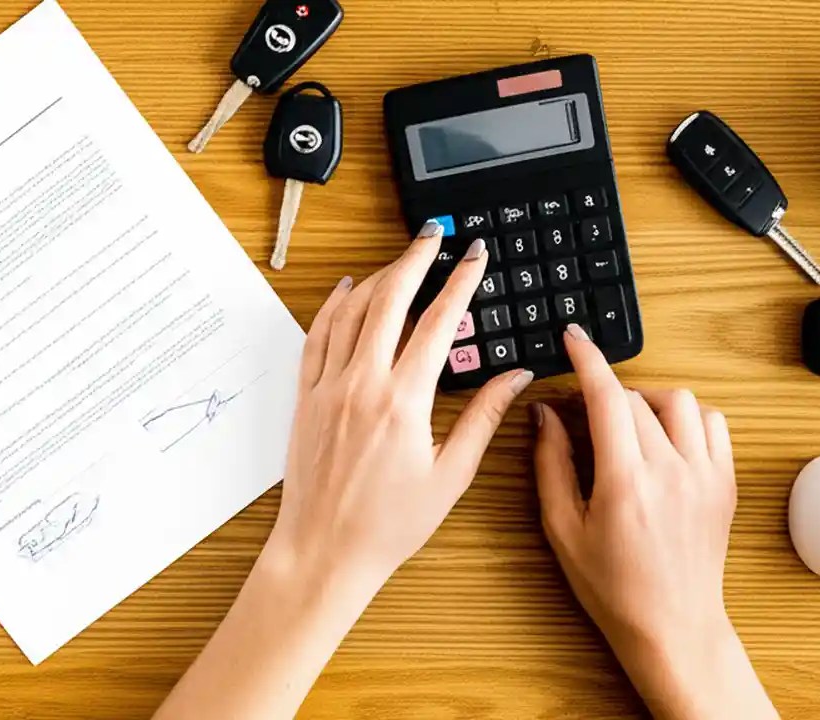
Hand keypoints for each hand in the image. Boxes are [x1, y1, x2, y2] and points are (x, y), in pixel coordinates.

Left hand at [155, 225, 532, 719]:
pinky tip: (346, 290)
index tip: (474, 256)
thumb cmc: (388, 524)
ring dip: (378, 276)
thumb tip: (514, 378)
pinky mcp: (305, 396)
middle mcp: (362, 384)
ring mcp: (328, 386)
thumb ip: (483, 418)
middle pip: (390, 299)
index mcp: (404, 402)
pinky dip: (333, 306)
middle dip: (415, 259)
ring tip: (402, 259)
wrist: (324, 550)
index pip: (438, 322)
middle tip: (435, 236)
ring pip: (351, 310)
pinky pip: (317, 336)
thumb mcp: (450, 475)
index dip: (460, 281)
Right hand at [533, 325, 734, 646]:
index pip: (607, 397)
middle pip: (636, 398)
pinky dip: (688, 417)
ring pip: (680, 401)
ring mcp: (705, 476)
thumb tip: (544, 415)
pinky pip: (714, 423)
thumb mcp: (563, 530)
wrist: (673, 626)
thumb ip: (551, 465)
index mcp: (626, 483)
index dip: (587, 360)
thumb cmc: (613, 588)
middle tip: (581, 410)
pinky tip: (665, 437)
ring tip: (627, 423)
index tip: (574, 338)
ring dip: (648, 399)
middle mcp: (671, 472)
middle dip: (605, 392)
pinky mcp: (725, 483)